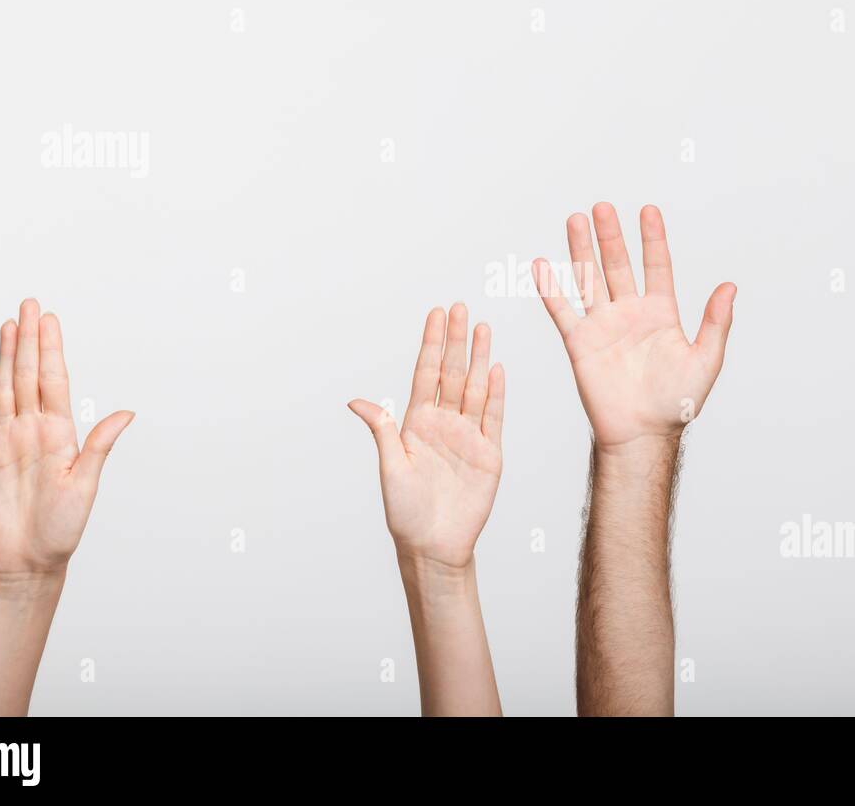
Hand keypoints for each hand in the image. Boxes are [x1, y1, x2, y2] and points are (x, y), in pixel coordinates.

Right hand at [0, 299, 134, 577]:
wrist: (28, 559)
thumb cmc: (62, 527)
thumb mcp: (86, 484)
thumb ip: (100, 445)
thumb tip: (127, 413)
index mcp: (61, 433)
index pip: (54, 381)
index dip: (51, 350)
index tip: (51, 320)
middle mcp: (34, 429)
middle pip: (28, 375)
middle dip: (29, 340)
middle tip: (30, 304)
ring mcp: (7, 439)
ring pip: (6, 387)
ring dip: (7, 355)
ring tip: (10, 324)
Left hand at [349, 304, 504, 570]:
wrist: (435, 546)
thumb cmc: (406, 513)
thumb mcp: (390, 468)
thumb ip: (383, 430)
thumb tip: (356, 402)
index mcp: (416, 424)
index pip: (426, 374)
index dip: (431, 344)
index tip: (436, 314)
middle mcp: (443, 424)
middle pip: (452, 373)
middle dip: (456, 340)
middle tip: (460, 308)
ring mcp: (468, 436)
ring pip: (475, 388)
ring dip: (479, 358)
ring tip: (483, 328)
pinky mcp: (489, 454)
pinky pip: (494, 416)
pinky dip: (497, 392)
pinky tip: (497, 368)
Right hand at [532, 203, 734, 449]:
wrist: (642, 434)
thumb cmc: (677, 404)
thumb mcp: (706, 360)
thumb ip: (716, 323)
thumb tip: (730, 287)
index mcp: (660, 314)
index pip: (656, 266)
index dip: (653, 239)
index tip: (648, 211)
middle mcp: (629, 314)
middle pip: (618, 265)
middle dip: (610, 236)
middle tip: (602, 207)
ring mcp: (603, 326)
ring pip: (589, 280)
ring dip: (581, 251)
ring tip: (575, 220)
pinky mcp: (580, 343)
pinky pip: (563, 312)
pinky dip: (551, 290)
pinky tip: (541, 266)